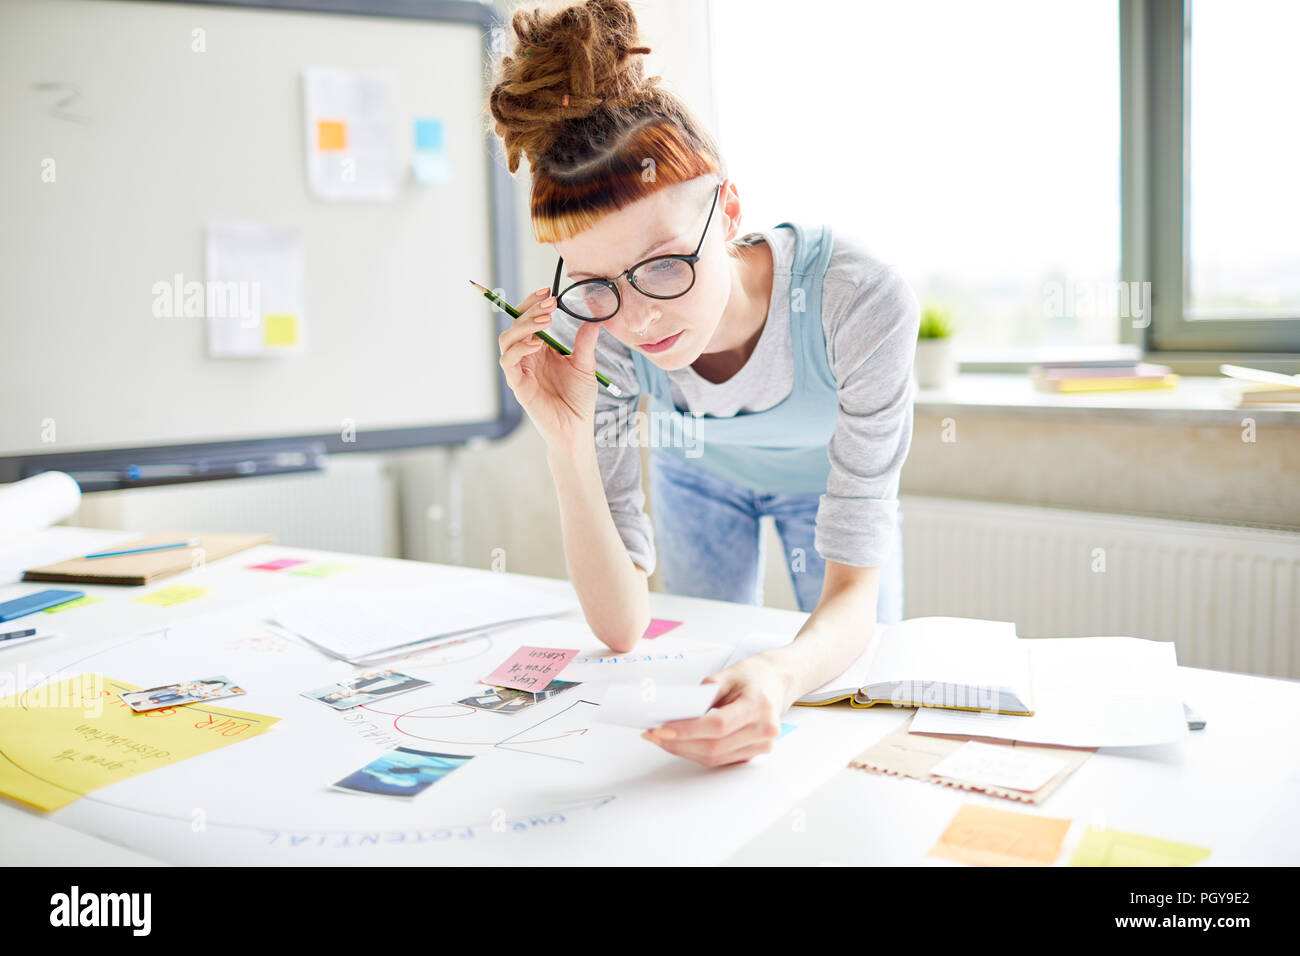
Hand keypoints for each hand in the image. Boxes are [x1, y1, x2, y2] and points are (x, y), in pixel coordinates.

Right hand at [498, 287, 602, 450]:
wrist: (577, 427)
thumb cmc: (578, 399)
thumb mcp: (585, 364)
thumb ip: (585, 341)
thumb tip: (594, 319)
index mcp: (540, 350)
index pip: (529, 320)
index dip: (534, 303)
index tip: (549, 292)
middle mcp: (527, 357)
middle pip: (516, 325)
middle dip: (531, 309)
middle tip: (551, 302)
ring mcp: (520, 370)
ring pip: (507, 339)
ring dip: (524, 325)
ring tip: (546, 320)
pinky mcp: (518, 385)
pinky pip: (508, 361)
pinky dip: (519, 348)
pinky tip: (537, 343)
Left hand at [641, 652, 793, 766]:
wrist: (780, 681)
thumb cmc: (754, 675)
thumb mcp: (728, 674)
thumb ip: (703, 694)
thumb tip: (676, 714)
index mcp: (758, 705)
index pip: (718, 725)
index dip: (688, 729)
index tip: (663, 728)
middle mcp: (764, 729)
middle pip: (714, 746)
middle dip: (679, 743)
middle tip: (654, 734)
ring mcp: (761, 745)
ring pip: (715, 757)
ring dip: (684, 751)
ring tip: (661, 739)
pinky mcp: (754, 752)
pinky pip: (720, 759)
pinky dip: (697, 752)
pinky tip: (680, 743)